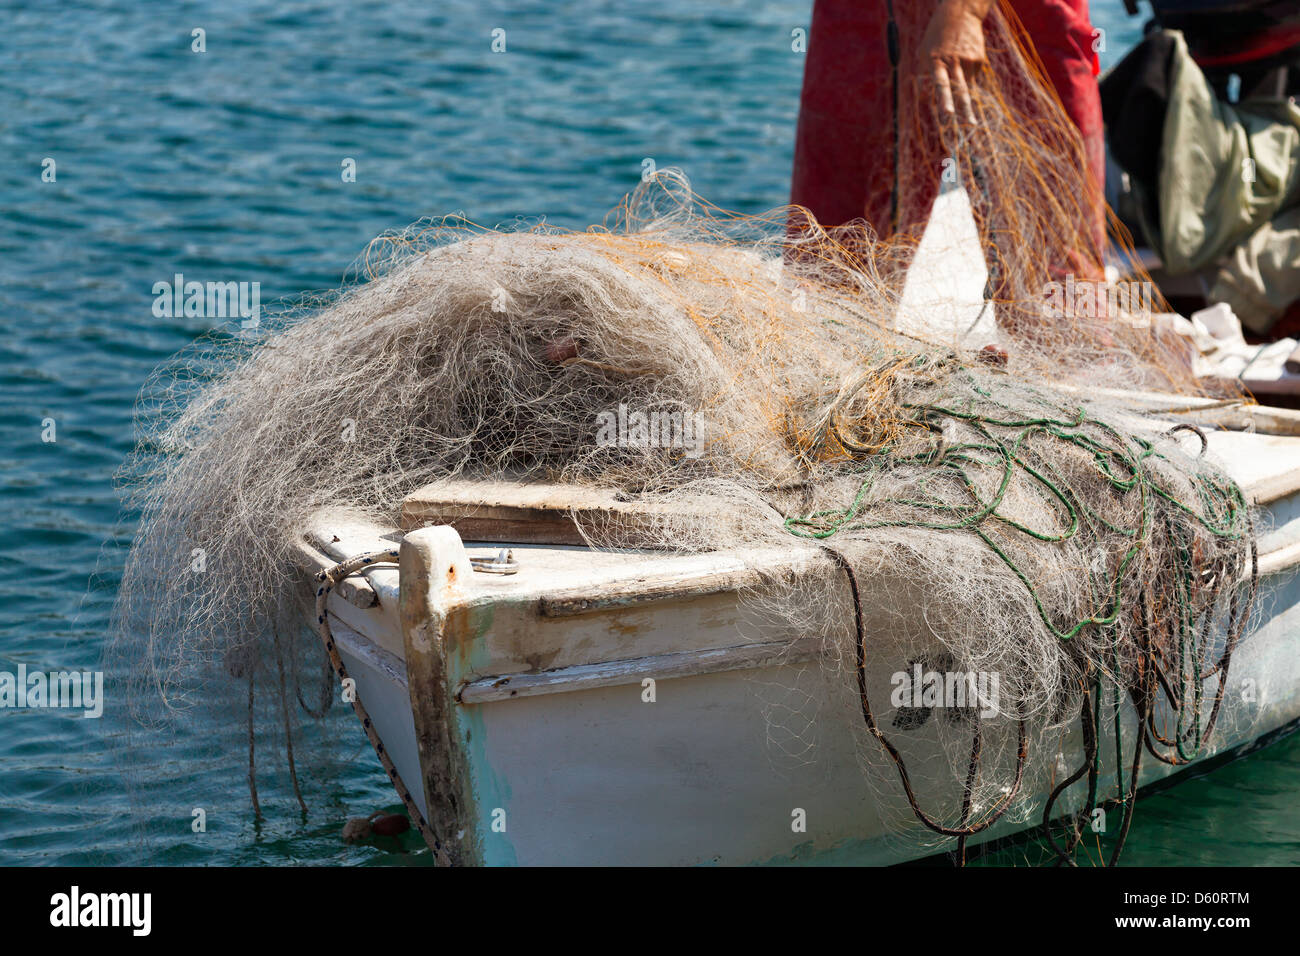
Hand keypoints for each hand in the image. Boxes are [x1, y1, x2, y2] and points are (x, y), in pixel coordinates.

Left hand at [919, 0, 991, 124]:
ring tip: (972, 124)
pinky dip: (966, 79)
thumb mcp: (923, 50)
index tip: (947, 115)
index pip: (941, 85)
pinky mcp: (979, 59)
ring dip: (968, 106)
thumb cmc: (937, 35)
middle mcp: (954, 62)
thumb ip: (923, 73)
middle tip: (969, 125)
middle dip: (963, 109)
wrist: (962, 13)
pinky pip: (971, 78)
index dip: (944, 101)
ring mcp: (968, 61)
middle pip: (960, 89)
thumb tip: (925, 97)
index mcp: (936, 61)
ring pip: (968, 88)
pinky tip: (962, 65)